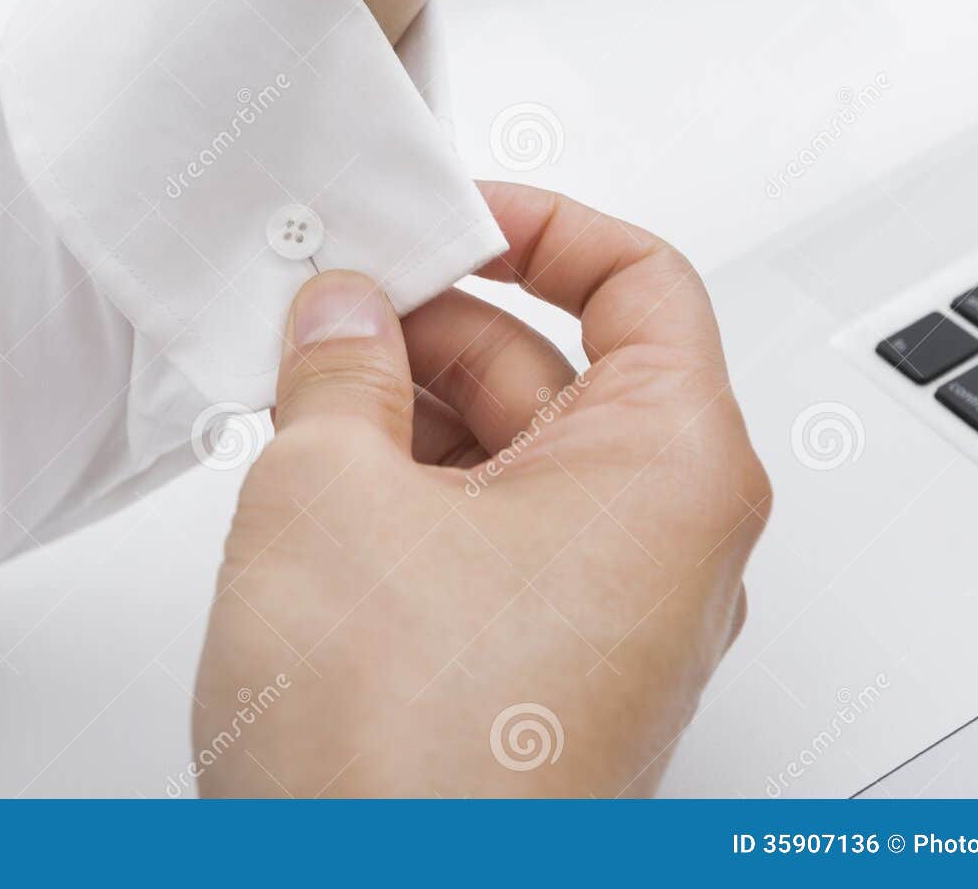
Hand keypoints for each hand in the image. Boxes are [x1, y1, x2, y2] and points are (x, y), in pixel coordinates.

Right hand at [193, 183, 770, 796]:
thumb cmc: (397, 760)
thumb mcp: (330, 495)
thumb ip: (336, 369)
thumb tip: (338, 316)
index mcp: (673, 471)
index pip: (640, 279)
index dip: (537, 226)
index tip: (446, 218)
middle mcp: (669, 545)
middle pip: (562, 367)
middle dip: (436, 329)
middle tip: (326, 313)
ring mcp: (612, 616)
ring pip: (517, 456)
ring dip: (413, 413)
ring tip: (304, 401)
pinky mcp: (549, 669)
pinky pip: (494, 536)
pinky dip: (417, 492)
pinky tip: (326, 485)